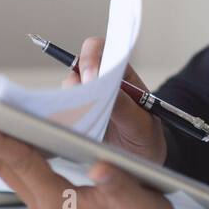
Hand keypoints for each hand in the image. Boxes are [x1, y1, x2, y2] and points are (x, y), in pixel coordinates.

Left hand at [0, 119, 186, 208]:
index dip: (1, 141)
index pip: (23, 165)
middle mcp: (45, 203)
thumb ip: (118, 185)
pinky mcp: (50, 198)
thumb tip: (99, 167)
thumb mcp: (139, 205)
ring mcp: (45, 202)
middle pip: (0, 166)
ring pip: (3, 168)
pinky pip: (15, 170)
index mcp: (61, 203)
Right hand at [67, 36, 167, 164]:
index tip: (91, 76)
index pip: (103, 49)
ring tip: (83, 116)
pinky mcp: (76, 114)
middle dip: (77, 78)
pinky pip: (62, 108)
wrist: (140, 159)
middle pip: (78, 64)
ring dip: (71, 98)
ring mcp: (87, 97)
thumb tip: (105, 90)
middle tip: (82, 96)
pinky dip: (64, 114)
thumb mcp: (141, 124)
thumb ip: (125, 107)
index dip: (92, 57)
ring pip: (68, 86)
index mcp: (123, 74)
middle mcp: (102, 81)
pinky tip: (74, 125)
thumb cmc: (146, 136)